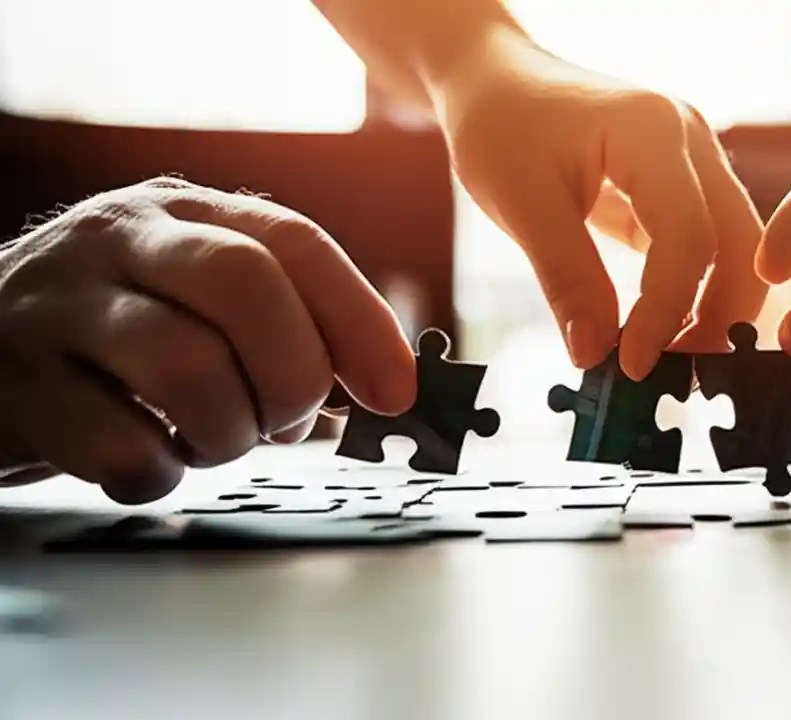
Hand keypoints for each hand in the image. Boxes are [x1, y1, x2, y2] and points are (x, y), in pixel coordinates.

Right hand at [0, 178, 414, 502]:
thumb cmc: (118, 336)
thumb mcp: (194, 300)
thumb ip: (281, 324)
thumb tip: (384, 390)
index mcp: (182, 215)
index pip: (294, 243)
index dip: (361, 320)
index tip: (396, 392)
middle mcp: (118, 240)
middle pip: (242, 282)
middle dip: (293, 370)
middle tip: (290, 420)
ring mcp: (58, 307)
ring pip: (185, 364)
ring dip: (228, 431)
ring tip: (214, 439)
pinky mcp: (18, 387)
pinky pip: (121, 446)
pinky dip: (161, 473)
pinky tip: (153, 459)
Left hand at [435, 29, 765, 377]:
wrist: (493, 80)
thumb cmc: (499, 126)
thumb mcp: (519, 203)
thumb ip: (566, 278)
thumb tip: (595, 354)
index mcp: (654, 131)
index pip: (689, 239)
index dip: (667, 312)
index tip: (630, 365)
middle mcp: (690, 139)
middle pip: (740, 243)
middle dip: (719, 317)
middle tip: (674, 376)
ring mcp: (693, 158)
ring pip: (735, 246)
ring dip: (713, 308)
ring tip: (669, 361)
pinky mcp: (681, 181)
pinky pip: (706, 242)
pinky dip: (693, 291)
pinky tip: (662, 332)